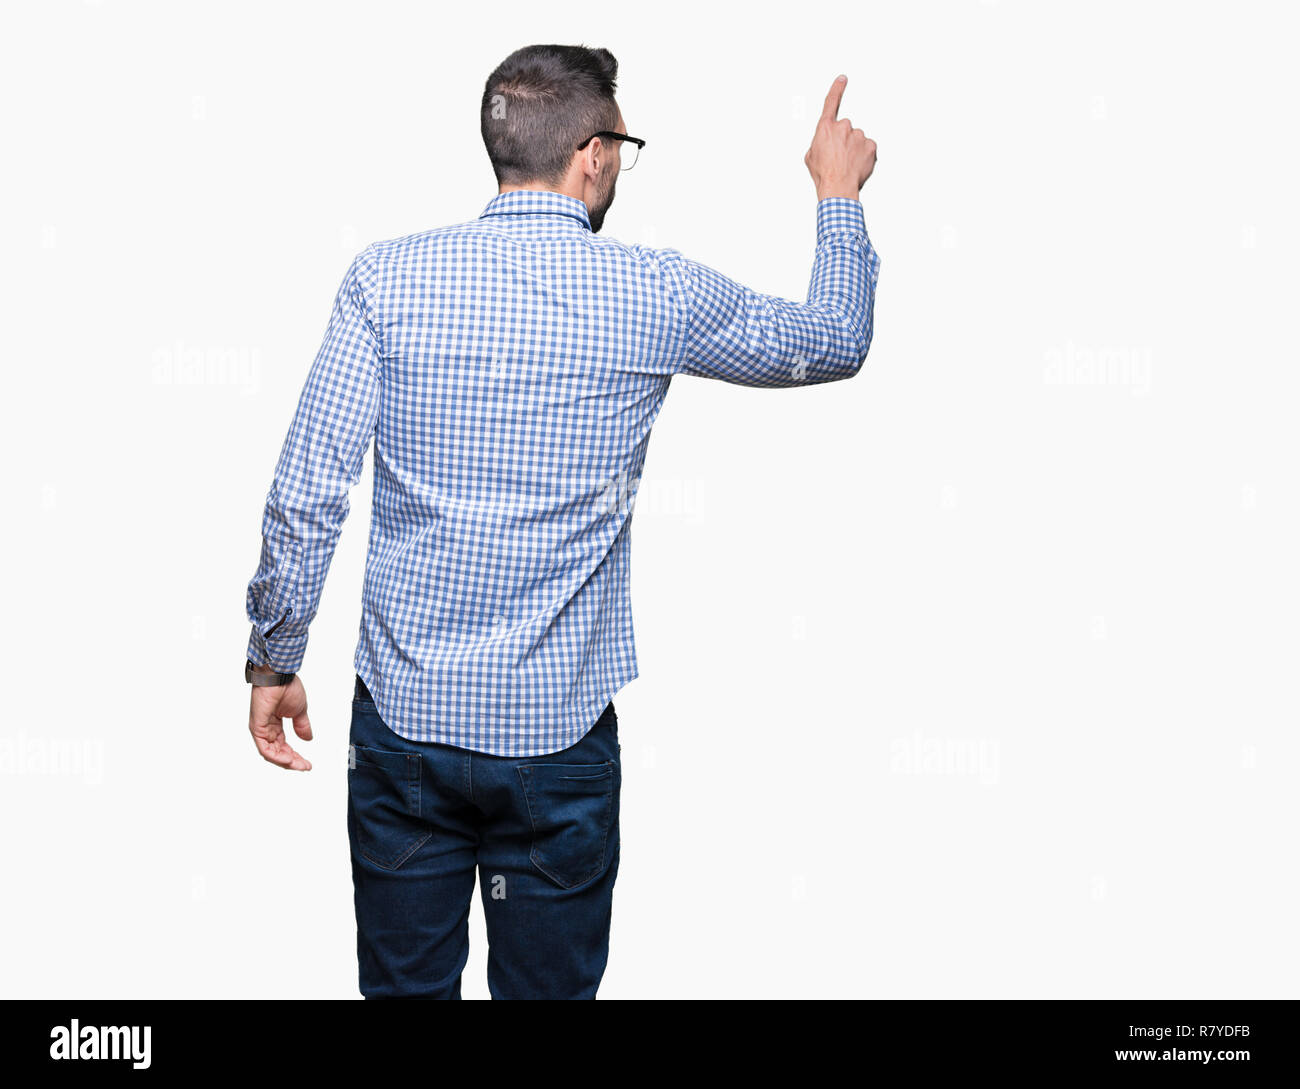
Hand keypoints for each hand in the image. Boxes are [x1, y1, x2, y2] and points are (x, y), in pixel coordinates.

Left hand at [248, 673, 312, 770]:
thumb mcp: (299, 711)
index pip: (284, 746)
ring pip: (270, 753)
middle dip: (292, 762)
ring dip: (285, 761)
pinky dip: (276, 756)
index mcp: (274, 724)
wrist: (279, 676)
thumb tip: (308, 738)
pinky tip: (288, 760)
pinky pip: (264, 748)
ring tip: (298, 765)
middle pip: (277, 752)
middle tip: (304, 767)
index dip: (295, 756)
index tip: (307, 763)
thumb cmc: (286, 687)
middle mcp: (266, 729)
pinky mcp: (257, 727)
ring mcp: (260, 729)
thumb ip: (302, 726)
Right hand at [804, 75, 876, 199]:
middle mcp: (843, 127)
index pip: (831, 102)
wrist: (838, 188)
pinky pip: (868, 148)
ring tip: (847, 164)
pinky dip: (864, 156)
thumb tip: (824, 144)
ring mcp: (858, 135)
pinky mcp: (870, 145)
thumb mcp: (810, 157)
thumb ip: (818, 143)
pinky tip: (857, 165)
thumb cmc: (823, 174)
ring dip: (854, 149)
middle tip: (839, 157)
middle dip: (843, 141)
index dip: (837, 89)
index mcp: (826, 128)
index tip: (843, 79)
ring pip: (857, 139)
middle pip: (845, 129)